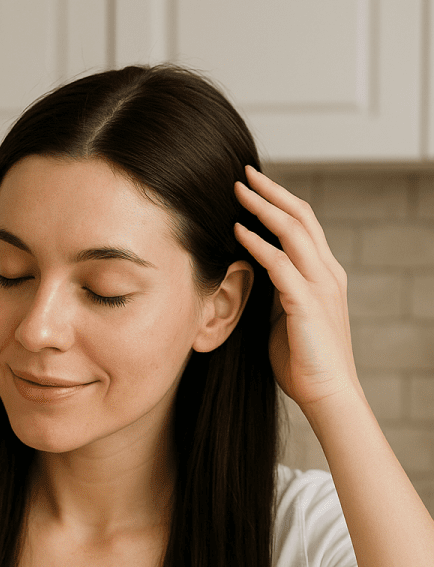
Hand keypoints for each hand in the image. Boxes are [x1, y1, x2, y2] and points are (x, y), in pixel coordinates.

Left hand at [233, 166, 360, 414]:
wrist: (328, 393)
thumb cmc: (304, 363)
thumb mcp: (287, 318)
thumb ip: (276, 294)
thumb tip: (253, 277)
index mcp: (325, 275)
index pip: (305, 225)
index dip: (280, 202)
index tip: (254, 187)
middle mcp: (327, 273)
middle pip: (302, 216)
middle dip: (272, 191)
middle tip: (245, 173)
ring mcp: (320, 286)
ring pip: (293, 231)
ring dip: (263, 207)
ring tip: (238, 190)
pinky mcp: (307, 303)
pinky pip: (280, 263)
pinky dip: (258, 244)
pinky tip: (238, 231)